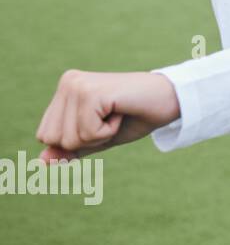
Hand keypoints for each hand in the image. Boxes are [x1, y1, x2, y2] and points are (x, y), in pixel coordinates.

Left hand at [34, 71, 179, 160]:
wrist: (172, 98)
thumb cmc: (136, 117)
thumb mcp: (98, 138)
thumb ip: (70, 149)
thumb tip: (41, 162)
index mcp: (65, 89)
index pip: (46, 136)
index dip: (77, 141)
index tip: (103, 121)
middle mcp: (68, 83)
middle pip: (53, 139)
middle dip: (85, 141)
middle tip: (111, 119)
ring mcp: (78, 86)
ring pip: (69, 139)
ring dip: (98, 137)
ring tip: (117, 115)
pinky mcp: (92, 94)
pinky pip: (87, 134)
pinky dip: (108, 132)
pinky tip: (121, 112)